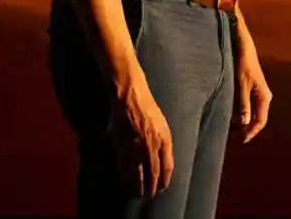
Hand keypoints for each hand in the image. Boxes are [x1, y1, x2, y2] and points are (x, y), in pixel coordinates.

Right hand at [110, 78, 173, 196]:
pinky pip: (124, 166)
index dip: (165, 180)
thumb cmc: (147, 107)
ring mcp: (137, 146)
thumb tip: (161, 160)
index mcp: (165, 139)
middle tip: (149, 194)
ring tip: (137, 193)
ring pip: (138, 173)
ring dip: (138, 186)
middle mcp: (152, 145)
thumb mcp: (162, 125)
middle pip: (154, 173)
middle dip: (152, 186)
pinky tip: (125, 181)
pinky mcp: (122, 145)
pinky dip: (125, 176)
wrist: (131, 96)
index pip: (168, 166)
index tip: (162, 187)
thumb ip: (163, 142)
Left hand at [234, 45, 272, 142]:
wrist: (243, 47)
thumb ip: (243, 103)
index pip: (260, 120)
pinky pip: (248, 105)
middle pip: (257, 118)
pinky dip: (241, 112)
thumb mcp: (241, 85)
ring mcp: (258, 93)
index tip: (242, 140)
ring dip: (243, 121)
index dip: (252, 132)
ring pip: (252, 112)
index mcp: (264, 97)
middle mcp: (264, 97)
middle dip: (247, 128)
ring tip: (231, 127)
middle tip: (234, 137)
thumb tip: (244, 122)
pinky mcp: (252, 90)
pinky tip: (231, 114)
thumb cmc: (243, 64)